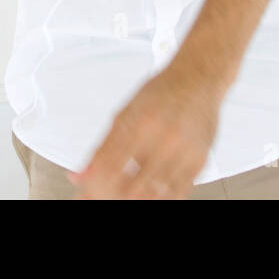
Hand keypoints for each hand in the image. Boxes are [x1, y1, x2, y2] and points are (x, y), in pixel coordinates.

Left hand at [67, 60, 224, 198]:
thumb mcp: (124, 114)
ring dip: (134, 199)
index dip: (94, 185)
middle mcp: (164, 137)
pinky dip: (160, 198)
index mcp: (140, 122)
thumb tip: (77, 177)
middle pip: (132, 185)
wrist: (198, 78)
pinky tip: (148, 195)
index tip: (85, 192)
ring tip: (121, 196)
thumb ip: (100, 149)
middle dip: (111, 196)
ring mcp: (185, 151)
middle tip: (100, 196)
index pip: (110, 167)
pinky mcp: (200, 160)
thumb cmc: (160, 92)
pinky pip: (178, 192)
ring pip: (155, 194)